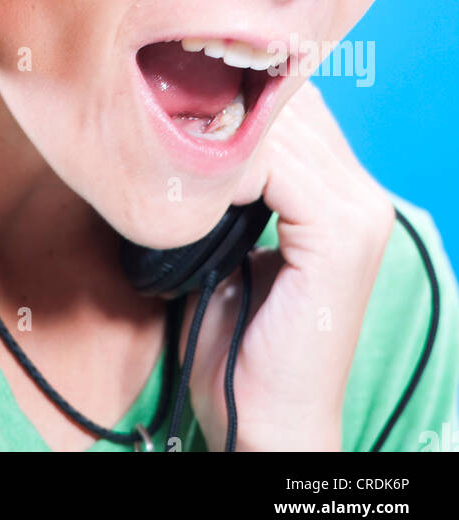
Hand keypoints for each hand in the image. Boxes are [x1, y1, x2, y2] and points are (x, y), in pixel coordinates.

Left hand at [178, 81, 394, 451]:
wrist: (261, 417)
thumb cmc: (232, 334)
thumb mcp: (225, 240)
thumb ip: (226, 184)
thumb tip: (178, 124)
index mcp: (342, 188)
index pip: (288, 105)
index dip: (227, 102)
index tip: (168, 114)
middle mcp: (362, 192)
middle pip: (284, 108)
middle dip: (219, 112)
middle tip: (157, 128)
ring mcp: (360, 212)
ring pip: (277, 131)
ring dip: (216, 140)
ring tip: (169, 161)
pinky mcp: (342, 236)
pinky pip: (279, 168)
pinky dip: (229, 172)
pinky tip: (193, 195)